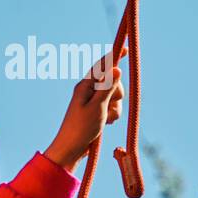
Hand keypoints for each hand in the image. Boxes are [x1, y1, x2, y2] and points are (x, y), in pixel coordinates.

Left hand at [42, 47, 125, 172]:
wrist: (71, 149)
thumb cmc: (80, 128)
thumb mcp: (97, 106)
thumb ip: (108, 88)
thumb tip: (116, 69)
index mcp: (86, 85)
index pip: (102, 66)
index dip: (114, 57)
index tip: (126, 48)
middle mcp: (89, 90)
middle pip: (113, 82)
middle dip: (117, 94)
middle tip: (109, 106)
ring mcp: (94, 101)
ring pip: (115, 96)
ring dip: (115, 108)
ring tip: (105, 119)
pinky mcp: (97, 111)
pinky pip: (113, 107)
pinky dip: (112, 114)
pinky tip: (105, 123)